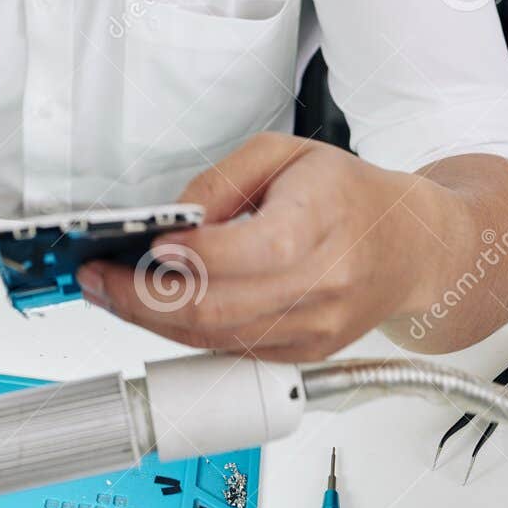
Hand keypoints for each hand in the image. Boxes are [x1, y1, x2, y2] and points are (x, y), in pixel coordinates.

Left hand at [77, 132, 421, 361]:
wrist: (410, 246)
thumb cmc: (348, 193)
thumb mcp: (284, 153)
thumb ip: (221, 183)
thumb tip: (172, 221)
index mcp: (323, 223)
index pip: (253, 251)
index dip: (194, 255)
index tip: (148, 244)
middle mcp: (323, 286)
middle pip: (221, 307)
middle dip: (144, 297)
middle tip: (97, 278)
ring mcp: (314, 329)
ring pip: (217, 338)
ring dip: (151, 320)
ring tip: (108, 292)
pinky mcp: (303, 354)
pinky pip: (230, 350)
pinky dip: (183, 332)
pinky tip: (151, 308)